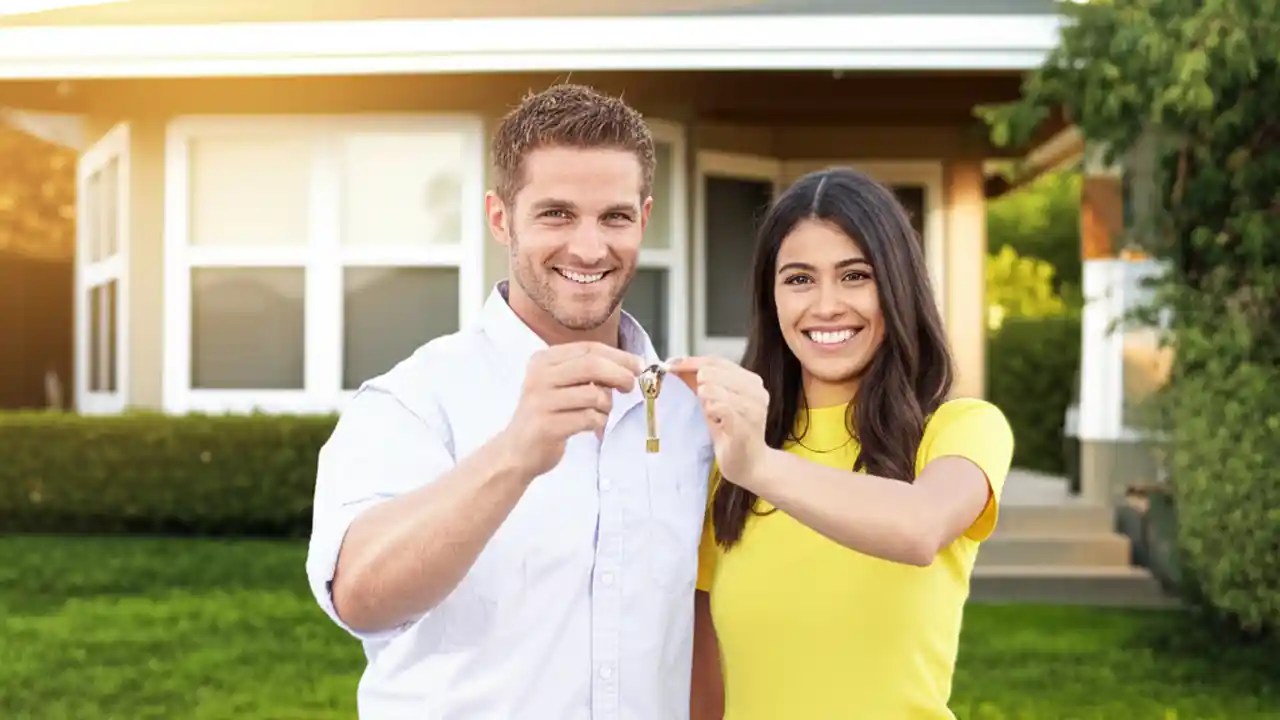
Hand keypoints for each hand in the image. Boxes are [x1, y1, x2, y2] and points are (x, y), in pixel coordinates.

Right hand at [501, 341, 642, 478]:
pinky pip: (589, 418)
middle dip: (620, 374)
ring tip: (600, 414)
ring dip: (607, 406)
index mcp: (543, 360)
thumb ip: (587, 372)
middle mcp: (539, 376)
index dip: (619, 356)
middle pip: (592, 365)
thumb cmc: (547, 415)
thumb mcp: (560, 384)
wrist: (517, 451)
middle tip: (630, 387)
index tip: (638, 365)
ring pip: (594, 394)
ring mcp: (541, 401)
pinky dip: (599, 423)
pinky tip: (592, 427)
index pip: (588, 348)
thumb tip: (630, 367)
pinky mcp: (547, 426)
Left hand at [668, 356, 769, 487]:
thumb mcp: (715, 403)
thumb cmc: (733, 434)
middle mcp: (756, 391)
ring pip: (714, 387)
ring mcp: (753, 408)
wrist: (751, 465)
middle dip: (698, 382)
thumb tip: (677, 366)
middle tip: (699, 398)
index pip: (717, 361)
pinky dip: (711, 411)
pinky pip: (720, 407)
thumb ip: (702, 384)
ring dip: (705, 399)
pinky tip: (714, 420)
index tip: (672, 365)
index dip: (692, 361)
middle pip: (714, 370)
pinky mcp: (745, 425)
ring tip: (711, 412)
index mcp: (751, 381)